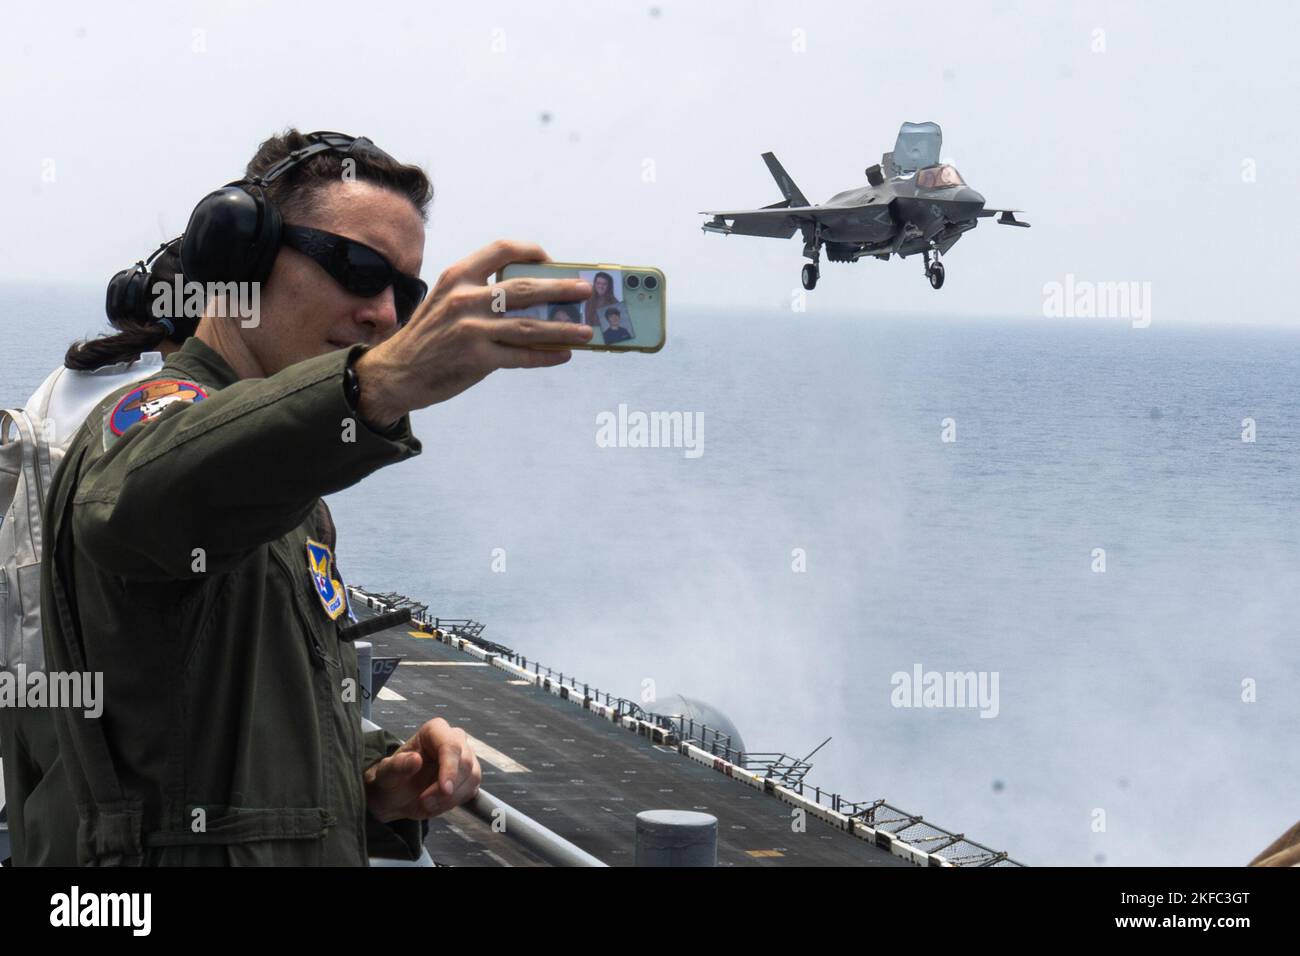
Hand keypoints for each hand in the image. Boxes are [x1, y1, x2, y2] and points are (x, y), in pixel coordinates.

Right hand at [353, 239, 592, 427]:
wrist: (396, 372)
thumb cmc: (428, 336)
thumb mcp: (445, 300)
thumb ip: (480, 293)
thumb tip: (533, 298)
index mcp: (458, 276)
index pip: (502, 250)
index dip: (531, 252)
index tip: (550, 261)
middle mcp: (465, 298)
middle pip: (525, 288)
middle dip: (561, 289)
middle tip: (587, 291)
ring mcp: (471, 329)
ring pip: (530, 325)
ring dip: (563, 328)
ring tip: (586, 330)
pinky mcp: (477, 358)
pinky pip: (521, 355)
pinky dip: (546, 355)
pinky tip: (563, 354)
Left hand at [363, 717, 481, 822]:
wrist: (398, 795)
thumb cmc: (393, 779)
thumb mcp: (386, 773)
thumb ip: (398, 765)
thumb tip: (416, 759)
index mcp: (434, 730)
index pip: (450, 745)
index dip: (450, 768)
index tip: (444, 789)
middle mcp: (454, 739)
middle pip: (465, 762)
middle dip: (446, 789)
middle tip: (425, 801)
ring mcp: (464, 757)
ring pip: (472, 777)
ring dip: (450, 798)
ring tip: (427, 803)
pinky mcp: (469, 776)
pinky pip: (471, 790)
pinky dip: (453, 802)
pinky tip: (436, 804)